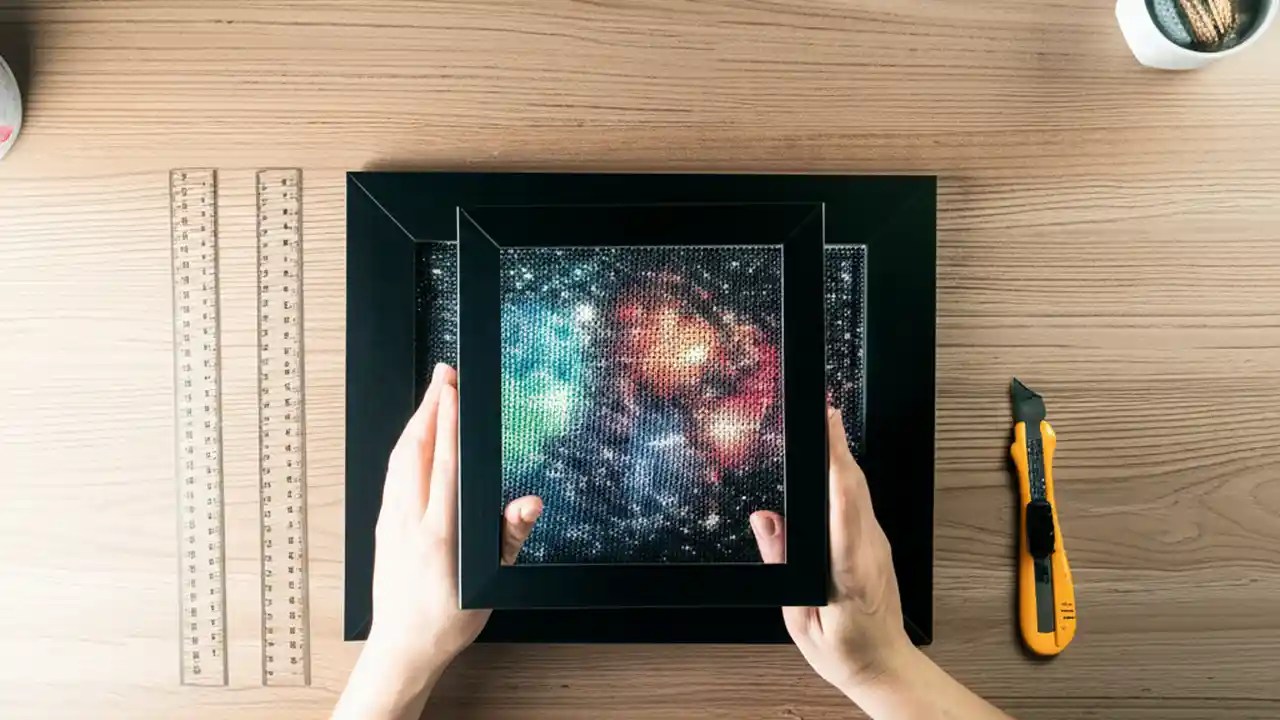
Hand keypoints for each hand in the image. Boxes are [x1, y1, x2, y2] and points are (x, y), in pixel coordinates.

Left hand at [334, 363, 541, 719]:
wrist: (403, 647)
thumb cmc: (447, 619)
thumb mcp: (489, 579)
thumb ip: (508, 536)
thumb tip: (528, 503)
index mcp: (437, 531)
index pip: (443, 461)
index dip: (448, 420)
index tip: (453, 390)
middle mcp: (408, 521)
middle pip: (415, 449)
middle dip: (429, 407)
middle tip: (442, 375)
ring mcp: (390, 522)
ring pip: (398, 459)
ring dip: (414, 422)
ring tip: (430, 396)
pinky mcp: (381, 527)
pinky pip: (391, 475)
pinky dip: (403, 447)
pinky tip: (411, 440)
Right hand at [750, 408, 913, 696]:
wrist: (884, 668)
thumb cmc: (843, 650)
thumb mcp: (798, 618)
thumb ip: (782, 563)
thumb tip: (765, 518)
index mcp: (849, 567)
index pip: (843, 499)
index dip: (835, 456)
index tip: (827, 422)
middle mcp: (870, 549)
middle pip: (854, 485)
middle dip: (838, 444)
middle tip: (821, 408)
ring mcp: (878, 545)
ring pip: (860, 491)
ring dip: (843, 458)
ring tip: (824, 426)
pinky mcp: (877, 545)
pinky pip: (860, 504)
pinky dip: (846, 478)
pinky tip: (832, 466)